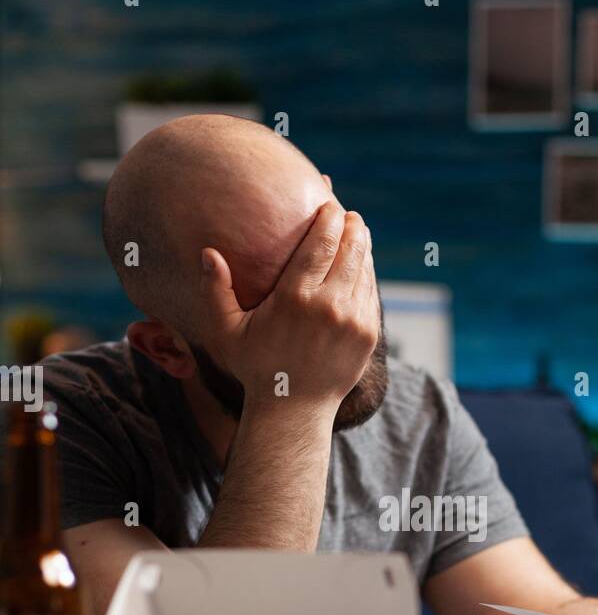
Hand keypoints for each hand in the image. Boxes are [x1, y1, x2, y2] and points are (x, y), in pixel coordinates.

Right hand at [198, 201, 378, 414]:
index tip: (329, 204)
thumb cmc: (255, 368)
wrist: (293, 409)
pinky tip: (361, 264)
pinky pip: (371, 293)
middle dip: (352, 226)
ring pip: (366, 268)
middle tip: (348, 214)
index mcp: (296, 298)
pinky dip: (368, 274)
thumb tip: (208, 252)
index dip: (330, 217)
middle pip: (351, 248)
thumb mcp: (226, 332)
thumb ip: (215, 291)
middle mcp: (330, 306)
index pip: (322, 242)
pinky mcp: (368, 334)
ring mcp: (353, 320)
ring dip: (363, 246)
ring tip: (357, 232)